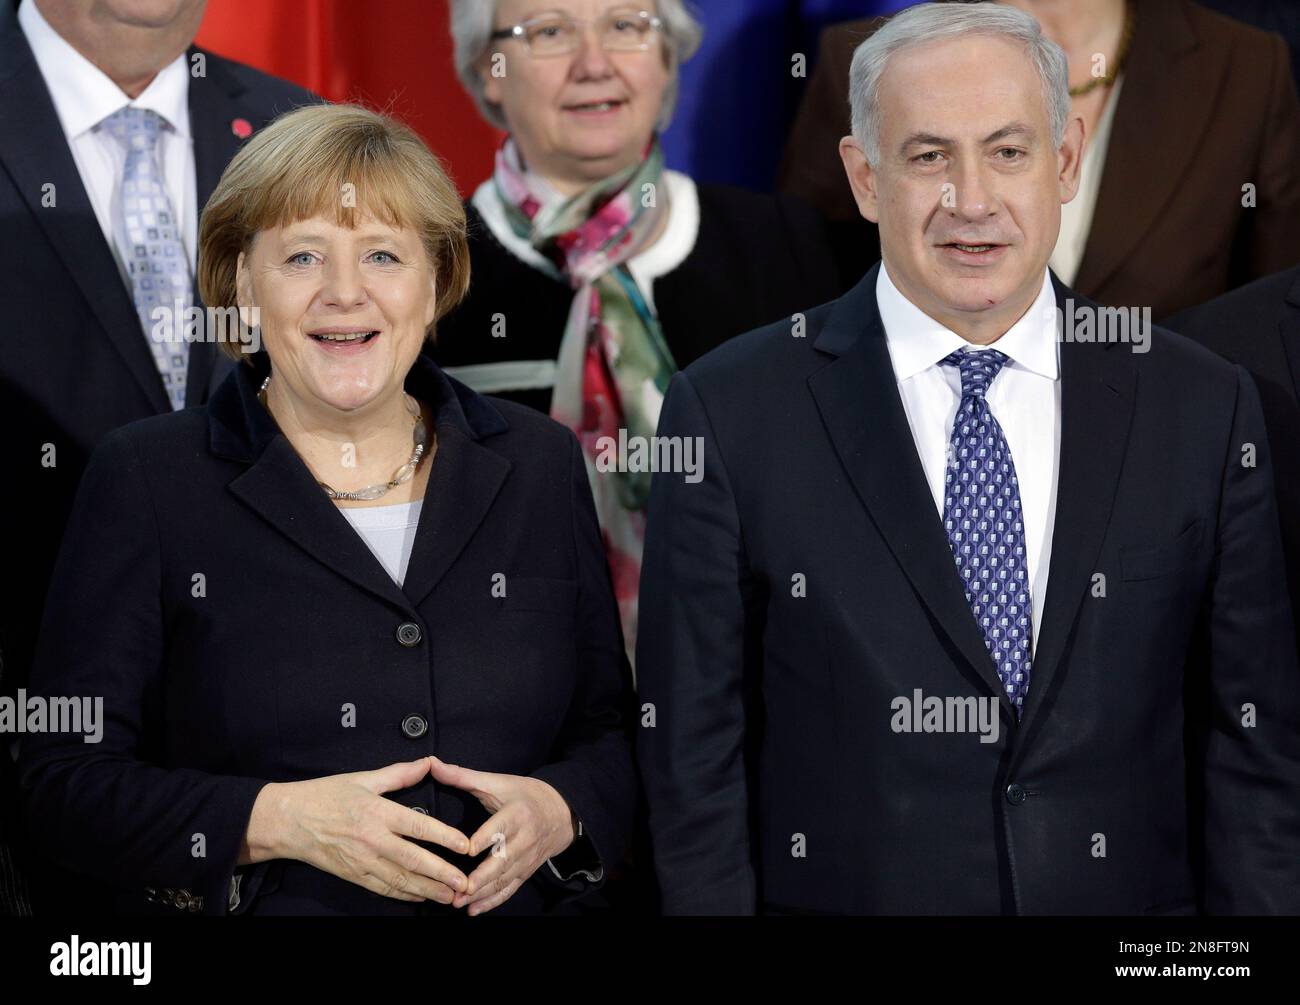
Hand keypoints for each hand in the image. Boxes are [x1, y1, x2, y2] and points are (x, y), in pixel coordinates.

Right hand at [243, 757, 470, 903]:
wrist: (289, 821)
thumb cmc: (325, 795)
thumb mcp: (362, 779)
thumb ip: (399, 774)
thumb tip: (428, 763)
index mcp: (377, 812)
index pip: (417, 826)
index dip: (443, 837)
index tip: (465, 846)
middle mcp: (372, 839)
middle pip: (413, 859)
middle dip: (441, 872)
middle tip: (464, 882)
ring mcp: (362, 861)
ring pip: (400, 879)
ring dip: (428, 889)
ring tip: (450, 895)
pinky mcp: (353, 875)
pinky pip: (383, 888)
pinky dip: (404, 895)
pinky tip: (421, 896)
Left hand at [427, 756, 575, 915]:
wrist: (561, 811)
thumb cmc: (524, 794)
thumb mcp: (497, 782)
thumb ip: (463, 776)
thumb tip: (433, 764)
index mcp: (516, 813)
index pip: (501, 828)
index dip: (486, 839)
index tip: (468, 849)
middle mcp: (524, 838)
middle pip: (503, 860)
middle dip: (482, 876)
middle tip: (460, 887)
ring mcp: (526, 857)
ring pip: (504, 878)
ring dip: (482, 892)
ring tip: (459, 902)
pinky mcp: (526, 870)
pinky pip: (510, 889)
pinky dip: (493, 901)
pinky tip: (474, 909)